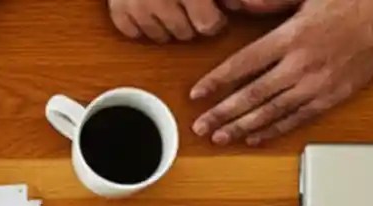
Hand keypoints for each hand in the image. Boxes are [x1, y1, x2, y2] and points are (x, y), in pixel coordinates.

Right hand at [108, 0, 227, 41]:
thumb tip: (254, 9)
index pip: (208, 25)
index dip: (214, 21)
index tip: (213, 13)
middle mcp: (161, 0)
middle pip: (185, 34)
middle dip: (190, 23)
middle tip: (188, 6)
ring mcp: (137, 6)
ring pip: (160, 36)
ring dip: (166, 26)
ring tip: (168, 6)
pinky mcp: (118, 9)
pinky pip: (131, 31)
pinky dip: (140, 25)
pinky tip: (146, 10)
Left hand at [190, 0, 372, 144]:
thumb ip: (271, 0)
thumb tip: (238, 5)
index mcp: (292, 36)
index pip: (243, 65)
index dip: (216, 82)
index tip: (197, 95)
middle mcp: (302, 65)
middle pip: (252, 95)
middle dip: (222, 114)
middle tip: (201, 127)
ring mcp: (318, 84)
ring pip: (272, 112)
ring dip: (243, 127)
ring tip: (221, 137)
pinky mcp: (334, 96)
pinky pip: (298, 119)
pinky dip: (274, 130)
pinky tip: (256, 138)